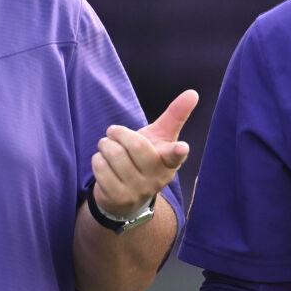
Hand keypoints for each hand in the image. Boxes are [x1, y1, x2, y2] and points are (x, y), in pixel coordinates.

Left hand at [91, 89, 197, 218]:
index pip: (175, 155)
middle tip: (113, 132)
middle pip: (136, 145)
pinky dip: (97, 159)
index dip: (178, 151)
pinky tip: (103, 163)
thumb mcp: (160, 138)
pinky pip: (101, 168)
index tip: (182, 147)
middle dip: (119, 133)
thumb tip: (193, 93)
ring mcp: (138, 190)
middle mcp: (156, 178)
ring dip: (105, 145)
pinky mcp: (118, 198)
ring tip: (107, 147)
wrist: (126, 194)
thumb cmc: (145, 158)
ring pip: (115, 155)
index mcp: (169, 161)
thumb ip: (175, 116)